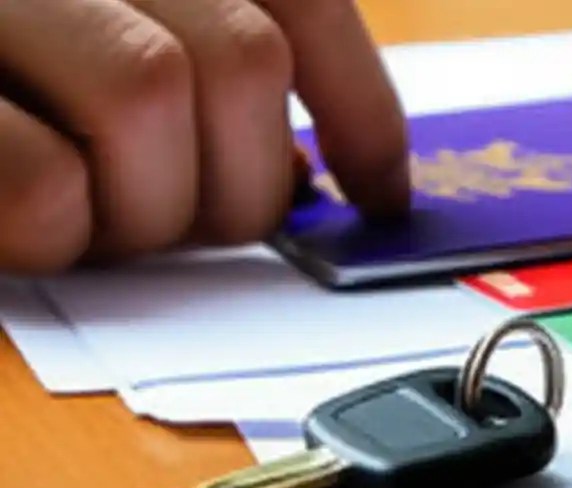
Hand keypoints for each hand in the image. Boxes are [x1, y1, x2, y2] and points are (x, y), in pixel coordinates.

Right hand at [0, 0, 409, 272]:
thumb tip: (306, 176)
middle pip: (242, 58)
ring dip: (141, 207)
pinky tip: (18, 226)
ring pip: (146, 97)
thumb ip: (203, 86)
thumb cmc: (20, 92)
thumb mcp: (101, 63)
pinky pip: (42, 181)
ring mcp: (0, 9)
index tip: (382, 197)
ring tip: (87, 218)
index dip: (361, 109)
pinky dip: (54, 230)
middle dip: (238, 182)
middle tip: (177, 219)